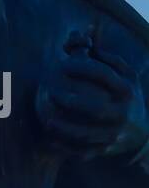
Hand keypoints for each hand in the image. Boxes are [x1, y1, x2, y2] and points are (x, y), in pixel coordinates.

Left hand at [35, 29, 147, 160]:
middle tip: (50, 92)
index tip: (61, 63)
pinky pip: (85, 151)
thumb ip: (103, 55)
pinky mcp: (107, 149)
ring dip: (66, 129)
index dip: (80, 66)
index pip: (103, 75)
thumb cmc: (125, 94)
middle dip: (72, 101)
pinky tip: (51, 140)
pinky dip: (67, 148)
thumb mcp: (124, 73)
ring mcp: (115, 134)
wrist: (143, 132)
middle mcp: (123, 113)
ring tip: (48, 120)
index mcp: (126, 90)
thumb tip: (77, 36)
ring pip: (88, 134)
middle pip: (96, 109)